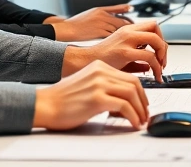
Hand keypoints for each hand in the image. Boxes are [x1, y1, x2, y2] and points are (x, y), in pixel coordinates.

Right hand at [33, 60, 148, 129]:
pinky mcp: (97, 98)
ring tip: (141, 120)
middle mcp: (100, 72)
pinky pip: (124, 106)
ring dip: (140, 109)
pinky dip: (133, 116)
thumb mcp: (87, 85)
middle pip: (134, 83)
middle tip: (145, 113)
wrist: (45, 105)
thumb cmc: (63, 99)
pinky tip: (133, 123)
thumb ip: (105, 87)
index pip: (128, 76)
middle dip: (143, 101)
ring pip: (132, 93)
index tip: (142, 104)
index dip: (140, 92)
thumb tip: (122, 101)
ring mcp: (99, 84)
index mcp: (99, 67)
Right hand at [51, 4, 132, 40]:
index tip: (133, 17)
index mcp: (101, 10)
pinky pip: (113, 37)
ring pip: (119, 29)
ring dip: (125, 35)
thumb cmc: (77, 24)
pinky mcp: (100, 34)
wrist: (67, 30)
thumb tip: (114, 15)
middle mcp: (103, 16)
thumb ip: (103, 14)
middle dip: (130, 27)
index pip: (119, 10)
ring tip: (130, 40)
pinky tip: (120, 44)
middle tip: (135, 32)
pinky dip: (118, 40)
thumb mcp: (91, 13)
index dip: (127, 13)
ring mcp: (102, 25)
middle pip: (122, 21)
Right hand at [62, 21, 167, 80]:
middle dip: (164, 47)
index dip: (160, 40)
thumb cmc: (98, 63)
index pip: (152, 26)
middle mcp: (126, 32)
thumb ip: (135, 61)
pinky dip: (156, 69)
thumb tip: (148, 67)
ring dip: (162, 57)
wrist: (80, 65)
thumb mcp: (119, 57)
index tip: (160, 55)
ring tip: (160, 71)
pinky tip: (154, 77)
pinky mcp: (124, 53)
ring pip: (156, 41)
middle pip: (156, 29)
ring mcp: (125, 41)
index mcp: (125, 31)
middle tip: (162, 62)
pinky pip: (149, 58)